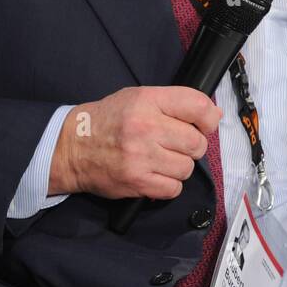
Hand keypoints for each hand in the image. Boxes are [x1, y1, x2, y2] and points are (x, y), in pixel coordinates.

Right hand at [48, 86, 220, 198]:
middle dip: (192, 146)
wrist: (72, 147)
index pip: (197, 106)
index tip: (204, 124)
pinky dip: (168, 185)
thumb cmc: (108, 120)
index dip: (208, 118)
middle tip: (175, 145)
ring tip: (161, 160)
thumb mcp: (138, 97)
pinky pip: (173, 189)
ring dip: (179, 167)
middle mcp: (146, 127)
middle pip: (197, 142)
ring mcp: (141, 156)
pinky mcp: (137, 181)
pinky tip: (155, 174)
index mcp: (147, 101)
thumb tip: (214, 115)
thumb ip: (174, 103)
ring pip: (186, 168)